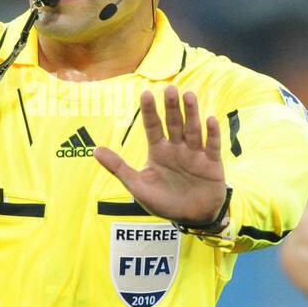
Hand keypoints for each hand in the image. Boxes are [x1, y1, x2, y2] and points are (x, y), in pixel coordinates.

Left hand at [94, 86, 226, 224]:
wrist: (191, 218)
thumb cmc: (164, 202)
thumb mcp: (138, 186)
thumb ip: (118, 168)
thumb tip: (95, 150)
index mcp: (158, 151)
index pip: (152, 126)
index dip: (149, 111)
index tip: (145, 93)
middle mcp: (177, 148)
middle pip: (174, 123)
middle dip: (171, 107)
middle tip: (170, 88)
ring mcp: (195, 154)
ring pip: (193, 130)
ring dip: (191, 113)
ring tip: (189, 96)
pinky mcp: (212, 163)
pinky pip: (212, 146)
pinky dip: (212, 134)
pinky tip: (210, 120)